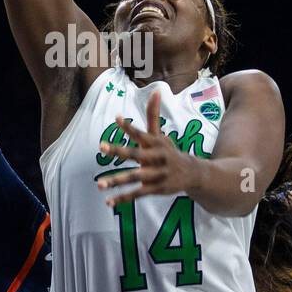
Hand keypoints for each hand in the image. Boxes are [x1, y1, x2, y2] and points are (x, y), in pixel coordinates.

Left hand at [97, 91, 193, 206]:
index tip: (116, 119)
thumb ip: (153, 115)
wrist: (192, 173)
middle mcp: (156, 158)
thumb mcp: (161, 134)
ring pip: (135, 177)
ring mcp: (157, 174)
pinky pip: (137, 194)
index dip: (129, 127)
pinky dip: (123, 198)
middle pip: (136, 154)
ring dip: (117, 180)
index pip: (141, 133)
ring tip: (99, 184)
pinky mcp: (156, 189)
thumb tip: (155, 90)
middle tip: (102, 147)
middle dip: (120, 151)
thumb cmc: (169, 151)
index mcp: (155, 143)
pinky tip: (108, 201)